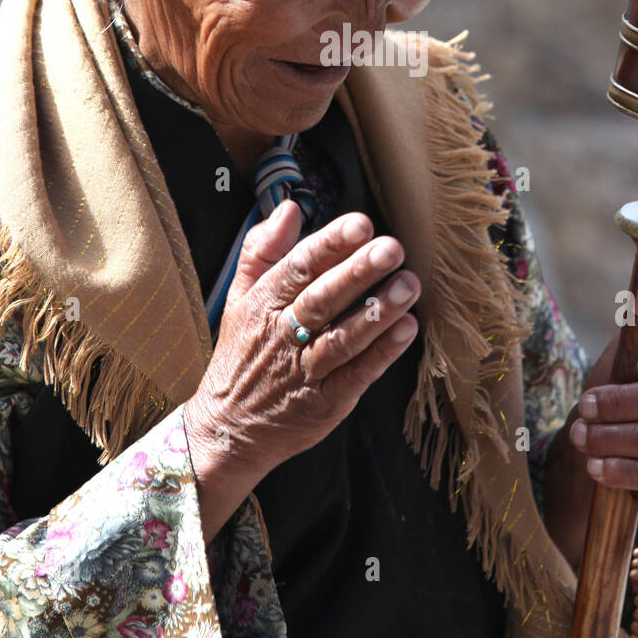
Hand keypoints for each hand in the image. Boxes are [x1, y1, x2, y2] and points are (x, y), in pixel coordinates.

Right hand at [183, 200, 419, 543]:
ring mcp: (305, 372)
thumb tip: (290, 208)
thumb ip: (262, 250)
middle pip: (322, 300)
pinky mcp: (325, 404)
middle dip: (358, 272)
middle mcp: (282, 336)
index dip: (330, 244)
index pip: (298, 267)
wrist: (228, 429)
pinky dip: (382, 353)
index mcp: (263, 304)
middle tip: (392, 248)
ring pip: (344, 338)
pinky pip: (357, 375)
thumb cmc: (242, 354)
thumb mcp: (238, 297)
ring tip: (409, 284)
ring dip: (378, 311)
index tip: (361, 223)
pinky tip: (407, 329)